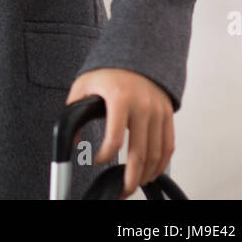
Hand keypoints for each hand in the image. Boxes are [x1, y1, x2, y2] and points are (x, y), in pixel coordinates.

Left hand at [67, 68, 174, 198]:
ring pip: (157, 152)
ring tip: (135, 183)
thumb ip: (74, 110)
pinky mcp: (168, 115)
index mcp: (120, 98)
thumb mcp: (84, 84)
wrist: (138, 52)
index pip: (115, 138)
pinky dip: (162, 162)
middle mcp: (143, 106)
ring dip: (147, 172)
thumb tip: (73, 140)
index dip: (105, 155)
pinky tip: (152, 171)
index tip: (97, 160)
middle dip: (131, 176)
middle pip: (140, 152)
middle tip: (123, 189)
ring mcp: (158, 112)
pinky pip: (168, 145)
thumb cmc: (109, 69)